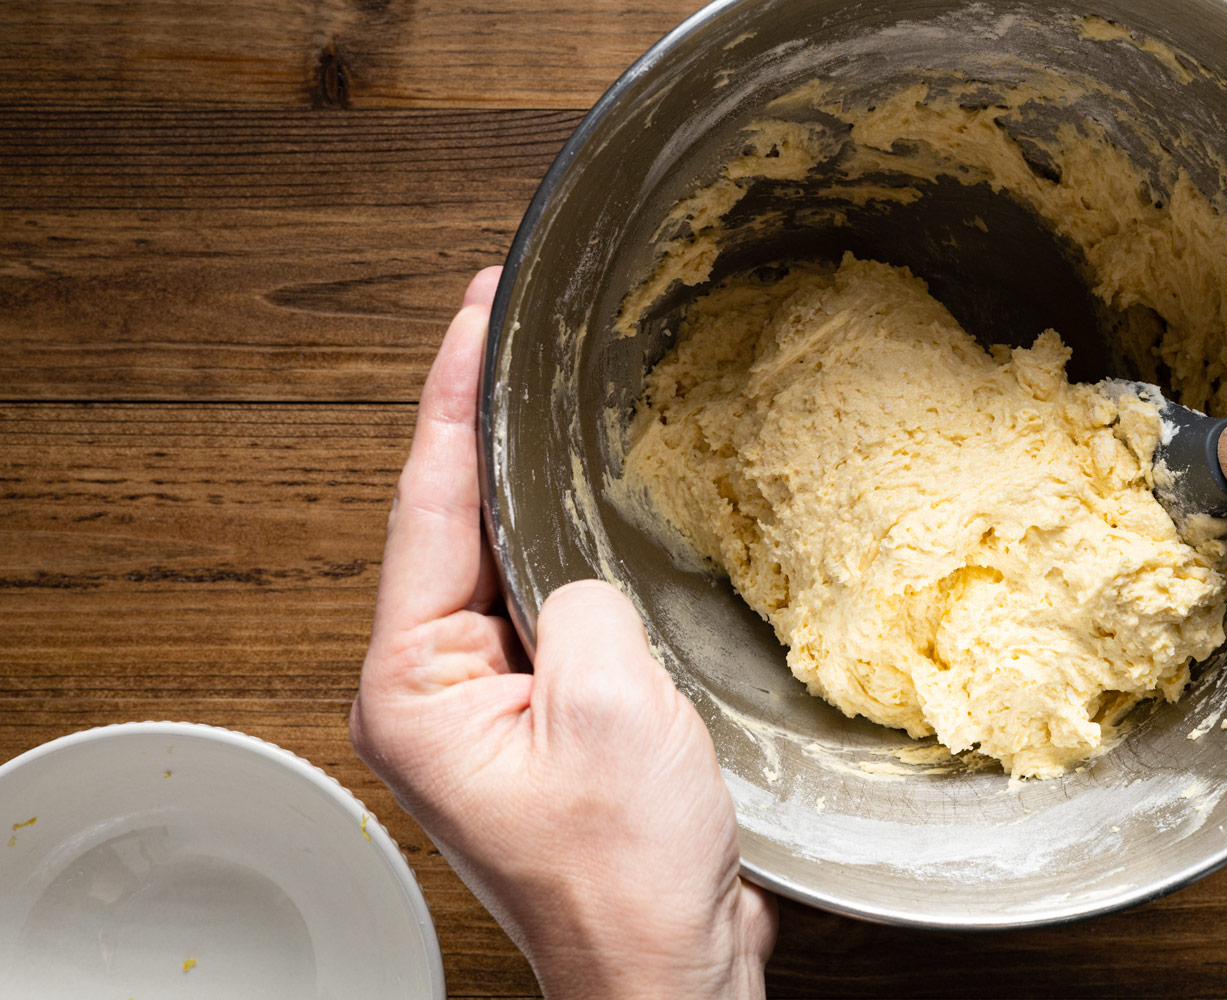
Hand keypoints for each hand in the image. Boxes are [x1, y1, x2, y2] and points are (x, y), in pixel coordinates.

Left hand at [349, 267, 776, 999]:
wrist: (663, 968)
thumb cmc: (624, 875)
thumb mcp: (611, 707)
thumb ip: (580, 600)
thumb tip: (580, 579)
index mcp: (414, 684)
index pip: (429, 502)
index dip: (453, 393)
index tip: (475, 309)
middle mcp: (431, 688)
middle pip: (450, 521)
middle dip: (478, 419)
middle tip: (504, 323)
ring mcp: (484, 701)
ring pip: (499, 558)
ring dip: (522, 477)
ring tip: (539, 389)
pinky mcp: (538, 712)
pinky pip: (544, 602)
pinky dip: (564, 544)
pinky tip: (587, 501)